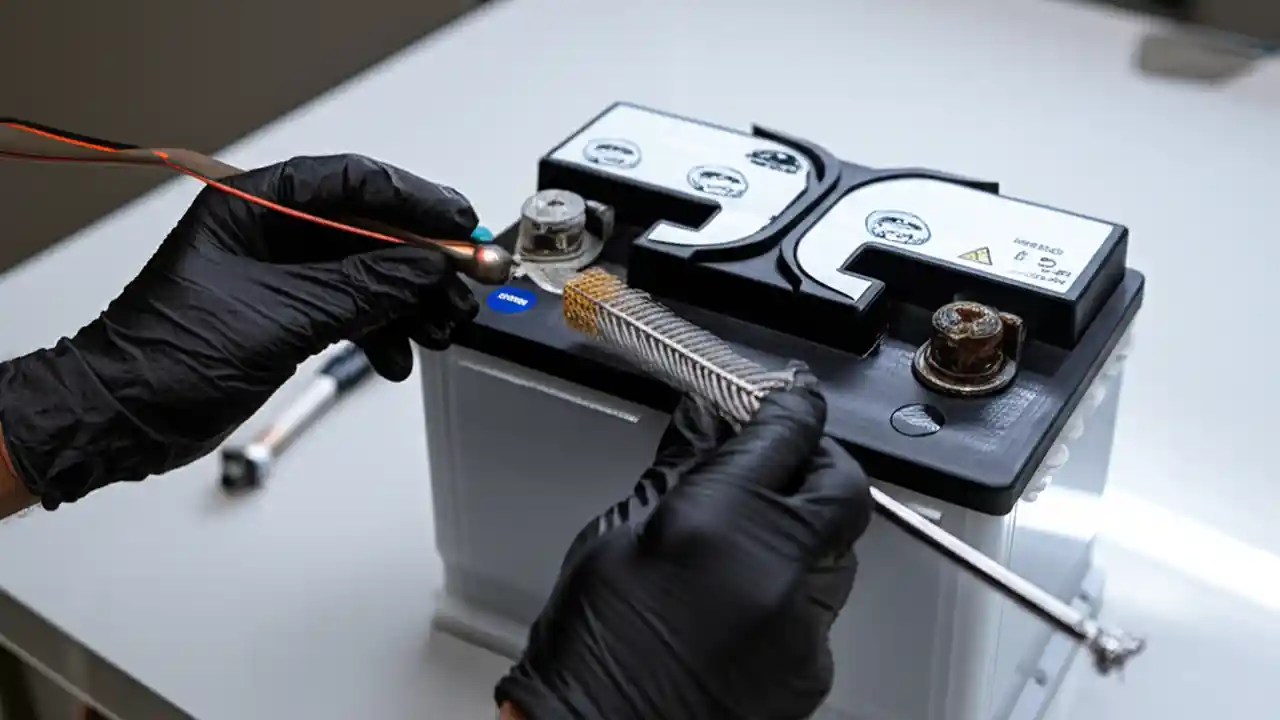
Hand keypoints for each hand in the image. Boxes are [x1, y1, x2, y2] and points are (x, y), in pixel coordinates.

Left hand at [0, 154, 478, 508]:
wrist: (122, 419)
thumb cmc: (164, 357)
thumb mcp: (281, 317)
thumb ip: (362, 289)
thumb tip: (425, 269)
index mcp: (254, 206)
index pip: (353, 183)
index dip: (415, 200)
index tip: (460, 225)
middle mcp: (271, 232)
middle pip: (369, 230)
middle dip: (421, 263)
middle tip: (462, 286)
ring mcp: (280, 275)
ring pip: (367, 275)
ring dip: (408, 303)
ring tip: (440, 328)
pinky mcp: (287, 314)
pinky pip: (353, 310)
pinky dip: (381, 332)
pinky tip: (397, 357)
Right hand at [496, 374, 873, 719]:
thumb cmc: (592, 652)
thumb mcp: (615, 537)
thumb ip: (677, 474)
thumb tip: (704, 425)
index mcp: (718, 520)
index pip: (790, 431)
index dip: (791, 405)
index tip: (785, 400)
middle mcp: (776, 569)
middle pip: (842, 485)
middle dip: (818, 462)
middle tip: (783, 460)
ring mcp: (802, 624)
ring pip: (837, 551)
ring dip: (805, 532)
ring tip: (749, 544)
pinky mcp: (812, 668)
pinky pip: (820, 610)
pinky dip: (791, 595)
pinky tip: (742, 604)